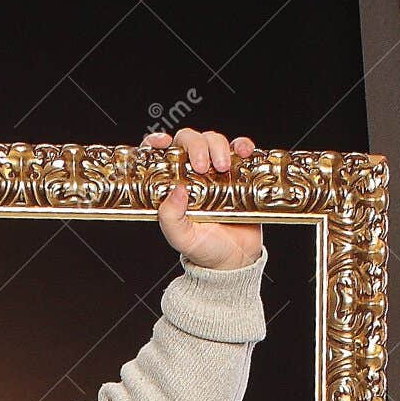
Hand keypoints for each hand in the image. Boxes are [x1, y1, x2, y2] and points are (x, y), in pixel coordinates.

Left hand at [141, 126, 263, 270]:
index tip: (163, 143)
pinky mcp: (237, 172)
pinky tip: (244, 152)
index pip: (158, 156)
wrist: (234, 260)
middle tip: (202, 166)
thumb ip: (171, 218)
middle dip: (195, 145)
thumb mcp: (181, 238)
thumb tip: (176, 190)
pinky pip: (240, 149)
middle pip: (188, 141)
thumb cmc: (204, 249)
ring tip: (223, 167)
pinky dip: (242, 145)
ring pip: (212, 140)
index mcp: (171, 187)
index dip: (155, 143)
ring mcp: (214, 171)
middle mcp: (191, 174)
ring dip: (218, 146)